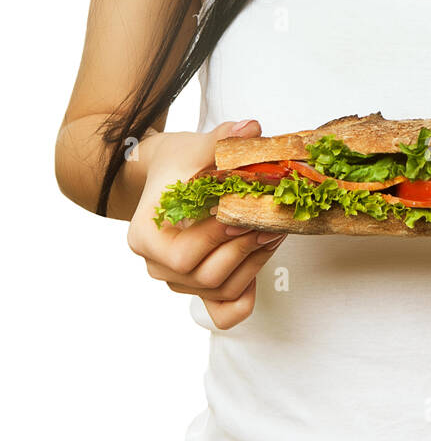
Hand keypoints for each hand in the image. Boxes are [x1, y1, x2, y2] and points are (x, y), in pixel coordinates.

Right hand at [127, 119, 285, 329]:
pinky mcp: (199, 287)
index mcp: (145, 237)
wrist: (168, 176)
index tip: (246, 215)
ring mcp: (178, 281)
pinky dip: (246, 294)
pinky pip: (225, 311)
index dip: (219, 238)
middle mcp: (157, 266)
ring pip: (220, 291)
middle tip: (273, 221)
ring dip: (254, 262)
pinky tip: (261, 263)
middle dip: (245, 248)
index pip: (183, 255)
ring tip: (275, 231)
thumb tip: (250, 130)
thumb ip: (220, 140)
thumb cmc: (178, 163)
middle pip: (205, 277)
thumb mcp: (193, 147)